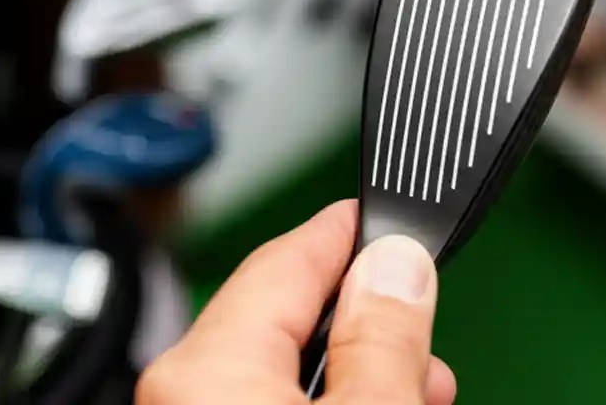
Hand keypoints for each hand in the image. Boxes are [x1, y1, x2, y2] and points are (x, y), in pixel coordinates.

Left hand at [137, 200, 455, 403]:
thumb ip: (383, 339)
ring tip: (413, 385)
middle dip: (364, 315)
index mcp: (207, 368)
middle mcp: (178, 393)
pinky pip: (259, 401)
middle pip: (282, 317)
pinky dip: (316, 400)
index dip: (352, 232)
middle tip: (427, 325)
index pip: (288, 259)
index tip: (393, 218)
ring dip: (349, 367)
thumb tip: (395, 266)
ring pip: (273, 369)